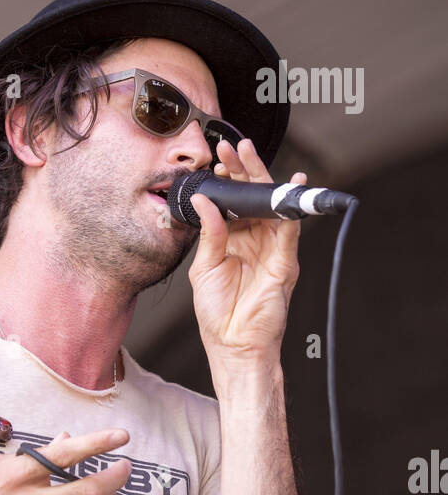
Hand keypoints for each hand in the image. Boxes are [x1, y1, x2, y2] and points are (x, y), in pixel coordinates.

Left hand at [187, 138, 304, 365]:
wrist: (234, 346)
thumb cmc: (218, 315)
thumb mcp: (204, 269)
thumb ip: (209, 234)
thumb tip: (204, 200)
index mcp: (232, 242)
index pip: (232, 203)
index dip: (227, 181)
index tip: (216, 161)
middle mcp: (254, 241)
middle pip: (253, 198)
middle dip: (244, 170)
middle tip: (233, 148)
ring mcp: (271, 250)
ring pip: (272, 207)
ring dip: (263, 181)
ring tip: (250, 156)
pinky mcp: (285, 262)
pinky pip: (290, 230)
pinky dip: (291, 208)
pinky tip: (290, 187)